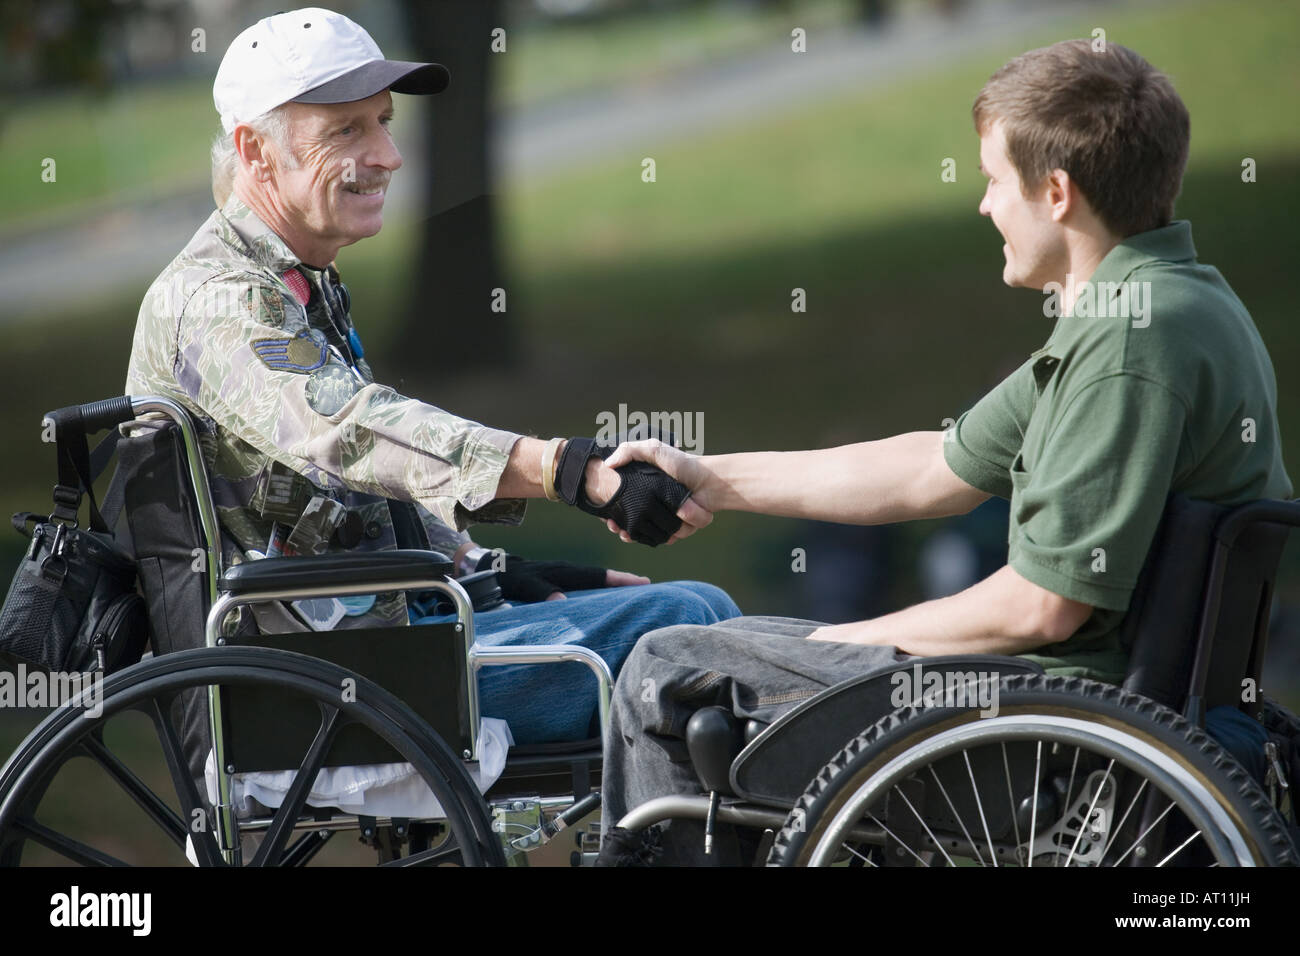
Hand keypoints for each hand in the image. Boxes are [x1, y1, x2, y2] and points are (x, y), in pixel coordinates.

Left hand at [480, 553, 648, 601]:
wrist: (495, 569)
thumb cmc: (511, 578)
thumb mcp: (524, 586)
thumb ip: (542, 593)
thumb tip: (563, 602)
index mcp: (565, 571)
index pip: (598, 576)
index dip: (620, 579)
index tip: (642, 581)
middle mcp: (569, 571)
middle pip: (602, 576)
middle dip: (624, 580)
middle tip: (648, 585)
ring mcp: (566, 574)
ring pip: (595, 579)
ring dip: (614, 584)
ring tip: (633, 591)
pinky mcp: (561, 579)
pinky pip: (586, 584)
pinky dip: (600, 587)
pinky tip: (606, 595)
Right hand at [601, 438, 713, 544]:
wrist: (711, 480)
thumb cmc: (684, 463)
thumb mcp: (655, 448)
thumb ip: (631, 450)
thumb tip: (609, 464)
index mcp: (649, 491)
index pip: (625, 506)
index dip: (613, 514)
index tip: (607, 517)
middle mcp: (657, 505)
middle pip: (633, 523)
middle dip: (622, 527)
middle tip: (613, 525)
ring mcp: (669, 518)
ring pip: (647, 533)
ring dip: (634, 534)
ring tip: (622, 529)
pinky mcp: (680, 527)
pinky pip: (665, 538)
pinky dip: (656, 538)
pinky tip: (646, 535)